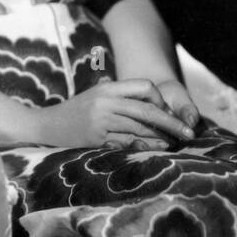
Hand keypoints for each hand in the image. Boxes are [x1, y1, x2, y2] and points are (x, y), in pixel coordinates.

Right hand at [32, 78, 196, 150]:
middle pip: (148, 110)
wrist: (47, 125)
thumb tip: (147, 94)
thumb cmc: (74, 111)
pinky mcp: (97, 139)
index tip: (165, 111)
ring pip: (140, 128)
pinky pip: (127, 143)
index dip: (159, 99)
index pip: (144, 86)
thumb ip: (117, 92)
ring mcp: (102, 121)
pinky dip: (144, 146)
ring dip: (161, 137)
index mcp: (109, 88)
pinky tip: (155, 149)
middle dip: (172, 122)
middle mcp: (106, 102)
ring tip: (175, 144)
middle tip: (189, 133)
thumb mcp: (95, 94)